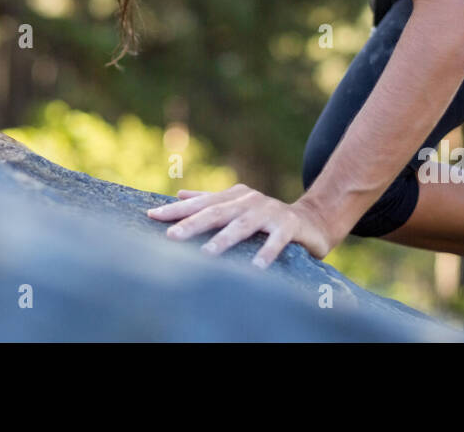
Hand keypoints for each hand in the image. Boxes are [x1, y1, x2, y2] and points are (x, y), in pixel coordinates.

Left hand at [145, 183, 335, 269]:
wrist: (311, 220)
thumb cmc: (266, 216)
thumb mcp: (237, 206)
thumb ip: (209, 200)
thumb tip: (179, 193)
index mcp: (234, 195)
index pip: (201, 203)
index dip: (177, 209)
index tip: (152, 216)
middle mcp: (249, 200)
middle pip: (217, 212)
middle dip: (193, 224)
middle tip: (171, 237)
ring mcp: (269, 211)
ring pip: (243, 225)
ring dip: (224, 240)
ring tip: (207, 255)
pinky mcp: (289, 226)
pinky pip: (276, 241)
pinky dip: (266, 253)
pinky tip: (256, 268)